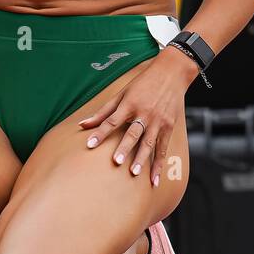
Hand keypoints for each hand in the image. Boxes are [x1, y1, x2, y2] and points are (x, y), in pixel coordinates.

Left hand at [78, 49, 193, 187]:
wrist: (171, 73)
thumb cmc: (143, 83)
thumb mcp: (122, 93)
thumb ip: (103, 112)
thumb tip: (82, 125)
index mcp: (130, 103)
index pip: (112, 120)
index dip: (101, 132)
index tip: (90, 144)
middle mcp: (145, 113)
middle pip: (133, 133)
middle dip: (125, 148)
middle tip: (117, 162)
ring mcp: (158, 121)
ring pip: (149, 143)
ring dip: (142, 159)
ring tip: (134, 173)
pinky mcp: (169, 127)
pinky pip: (163, 149)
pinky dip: (159, 165)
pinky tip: (154, 179)